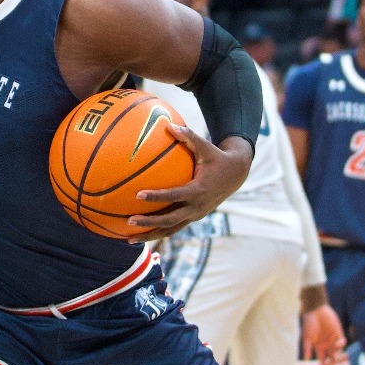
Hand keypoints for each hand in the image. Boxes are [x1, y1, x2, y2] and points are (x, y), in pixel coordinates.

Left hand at [127, 127, 252, 237]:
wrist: (235, 175)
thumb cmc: (216, 158)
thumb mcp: (205, 147)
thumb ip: (188, 137)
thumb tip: (168, 124)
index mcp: (198, 190)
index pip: (174, 196)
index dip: (157, 197)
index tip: (138, 195)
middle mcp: (196, 207)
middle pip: (170, 220)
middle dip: (149, 223)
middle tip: (129, 222)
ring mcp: (195, 216)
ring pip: (170, 230)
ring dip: (150, 235)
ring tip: (129, 240)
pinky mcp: (192, 218)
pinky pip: (172, 228)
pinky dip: (157, 232)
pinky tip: (139, 234)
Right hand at [301, 301, 346, 364]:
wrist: (316, 311)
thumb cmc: (309, 324)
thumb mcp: (307, 337)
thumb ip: (307, 348)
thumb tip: (306, 359)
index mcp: (319, 347)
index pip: (322, 359)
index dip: (323, 364)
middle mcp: (327, 345)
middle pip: (332, 357)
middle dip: (333, 363)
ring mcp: (333, 339)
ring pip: (338, 352)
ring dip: (338, 356)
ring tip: (336, 358)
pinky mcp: (339, 333)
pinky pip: (342, 342)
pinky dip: (340, 345)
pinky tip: (336, 344)